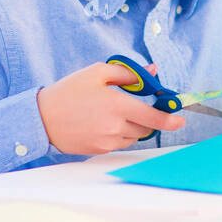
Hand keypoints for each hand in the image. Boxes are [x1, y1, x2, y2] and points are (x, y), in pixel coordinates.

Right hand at [38, 61, 185, 154]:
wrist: (41, 118)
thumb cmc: (69, 92)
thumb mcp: (97, 73)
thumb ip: (128, 73)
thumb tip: (151, 71)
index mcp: (117, 106)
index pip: (153, 117)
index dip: (170, 119)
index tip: (180, 119)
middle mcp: (115, 127)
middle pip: (145, 128)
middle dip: (146, 117)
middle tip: (133, 106)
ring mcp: (107, 142)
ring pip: (133, 136)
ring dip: (132, 126)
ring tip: (110, 113)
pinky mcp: (99, 150)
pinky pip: (119, 143)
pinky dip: (119, 134)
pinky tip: (102, 123)